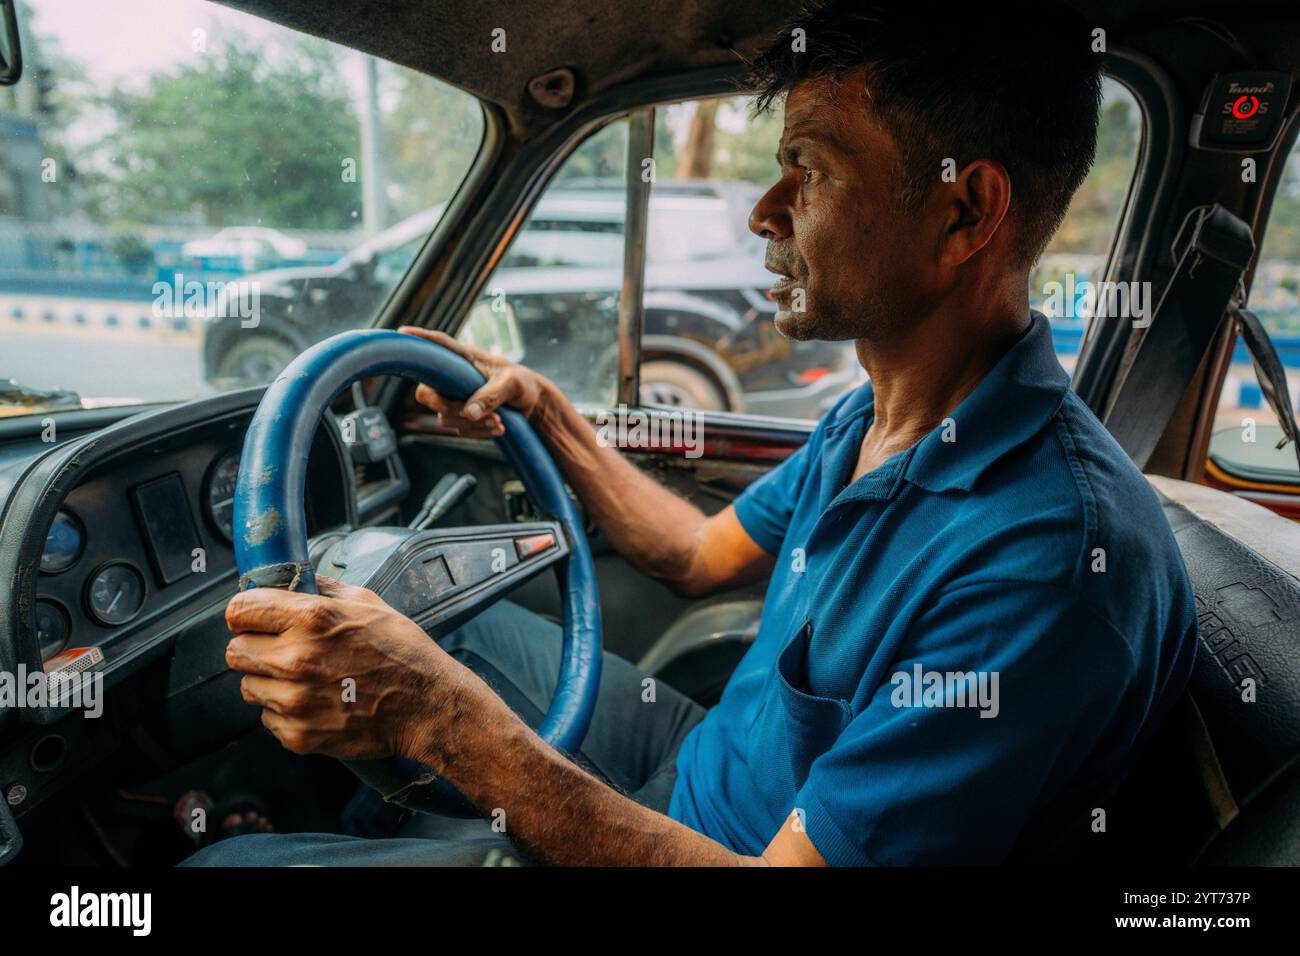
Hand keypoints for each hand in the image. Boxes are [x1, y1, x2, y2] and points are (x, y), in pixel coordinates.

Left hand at [224, 576, 467, 763]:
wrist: (426, 706)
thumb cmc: (403, 653)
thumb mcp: (367, 602)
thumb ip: (322, 588)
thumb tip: (292, 580)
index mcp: (312, 618)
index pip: (240, 609)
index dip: (246, 613)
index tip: (254, 619)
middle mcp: (297, 658)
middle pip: (235, 651)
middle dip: (254, 648)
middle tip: (280, 651)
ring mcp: (295, 700)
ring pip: (248, 687)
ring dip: (269, 683)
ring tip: (306, 680)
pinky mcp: (298, 734)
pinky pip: (266, 719)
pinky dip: (285, 713)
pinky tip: (315, 703)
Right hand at [399, 326, 555, 437]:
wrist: (533, 405)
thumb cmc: (523, 384)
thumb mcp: (512, 384)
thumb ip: (491, 395)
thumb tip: (469, 411)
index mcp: (464, 358)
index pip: (438, 344)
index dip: (420, 338)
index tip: (402, 332)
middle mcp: (453, 376)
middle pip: (427, 394)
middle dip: (450, 408)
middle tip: (479, 414)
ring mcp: (455, 397)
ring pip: (445, 417)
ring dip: (471, 425)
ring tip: (499, 422)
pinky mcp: (462, 415)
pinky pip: (459, 429)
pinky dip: (477, 432)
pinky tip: (498, 429)